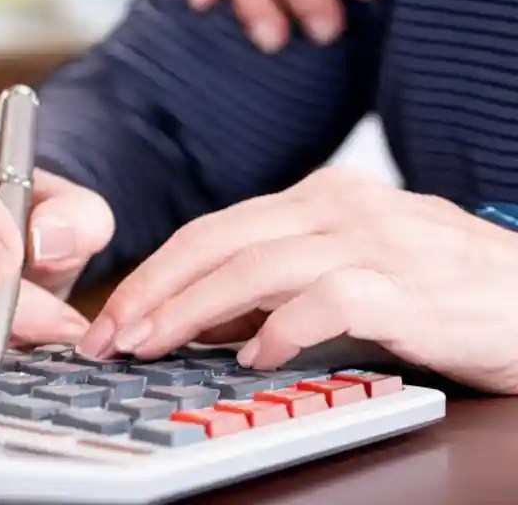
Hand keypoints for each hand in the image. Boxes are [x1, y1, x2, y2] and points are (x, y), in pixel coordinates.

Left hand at [80, 166, 517, 394]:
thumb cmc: (445, 288)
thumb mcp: (352, 271)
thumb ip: (280, 286)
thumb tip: (205, 323)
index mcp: (318, 199)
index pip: (212, 230)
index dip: (154, 273)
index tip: (113, 317)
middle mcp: (338, 208)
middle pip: (217, 241)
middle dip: (153, 291)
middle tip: (111, 336)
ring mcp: (373, 242)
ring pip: (254, 267)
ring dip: (192, 311)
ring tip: (153, 346)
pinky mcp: (405, 287)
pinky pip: (325, 302)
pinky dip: (280, 329)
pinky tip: (253, 357)